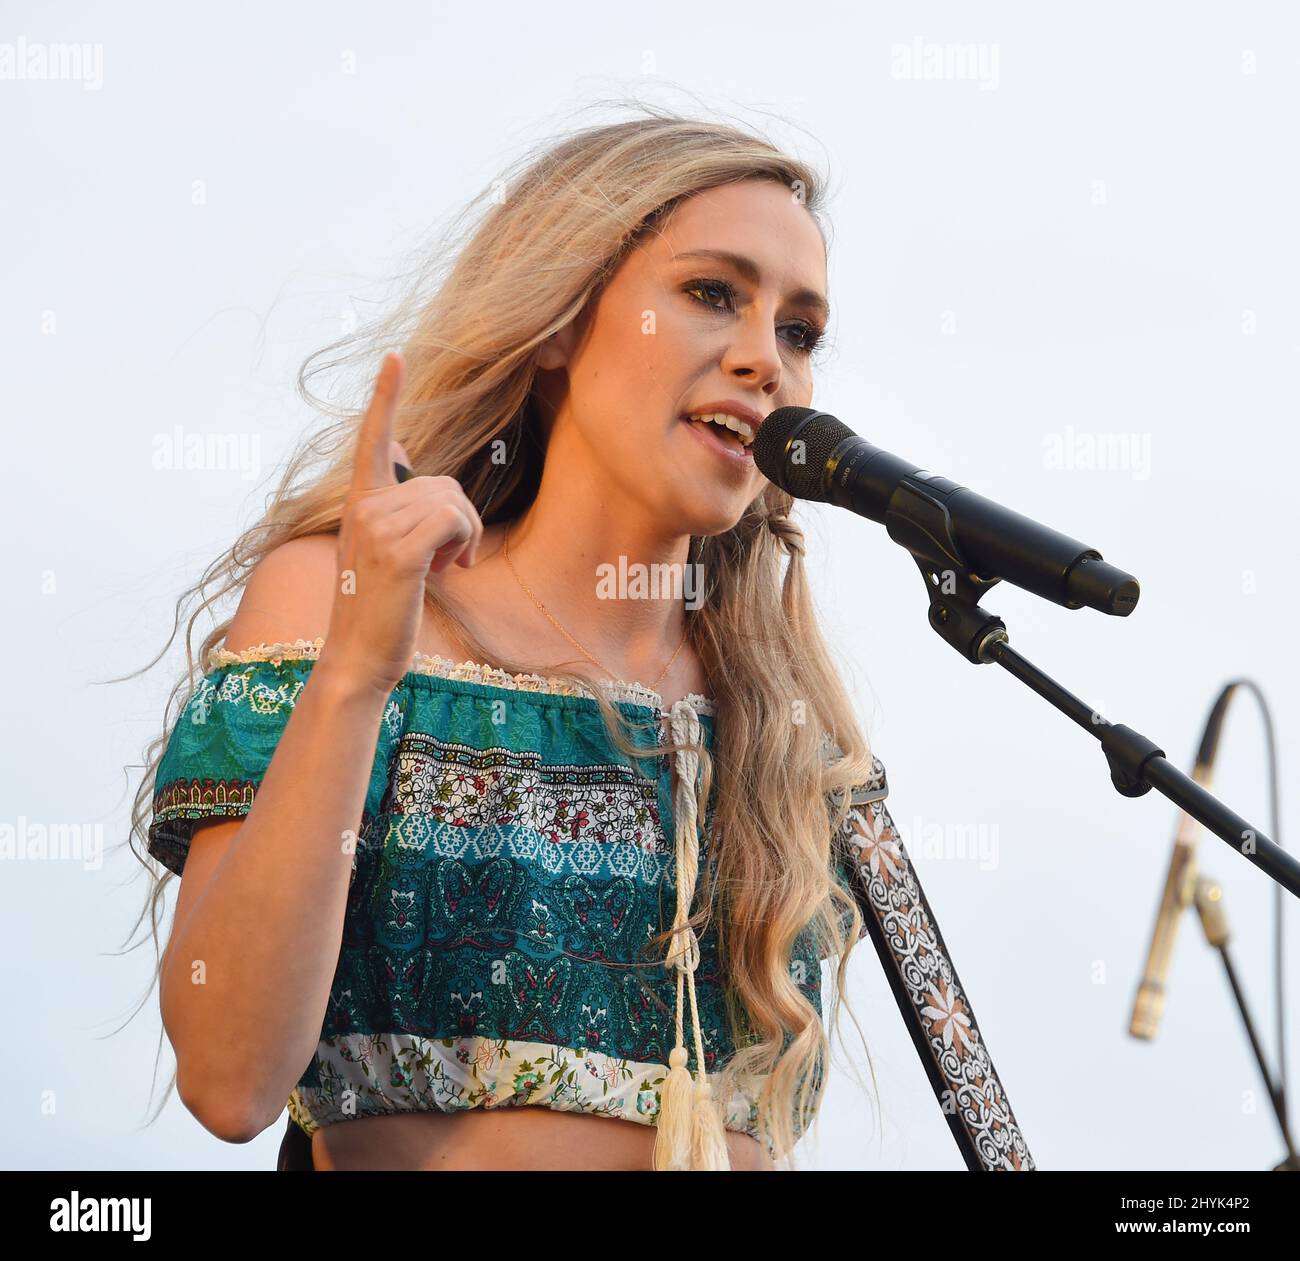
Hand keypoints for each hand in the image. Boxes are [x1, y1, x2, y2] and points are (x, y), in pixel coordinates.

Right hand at [320, 351, 484, 697]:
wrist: (360, 659)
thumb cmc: (381, 612)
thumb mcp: (383, 551)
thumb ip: (391, 504)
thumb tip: (395, 445)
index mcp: (359, 504)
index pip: (371, 439)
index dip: (385, 396)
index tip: (395, 355)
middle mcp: (363, 507)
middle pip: (442, 482)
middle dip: (461, 520)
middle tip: (449, 558)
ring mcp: (377, 526)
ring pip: (453, 501)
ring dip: (464, 536)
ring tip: (443, 567)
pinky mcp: (398, 549)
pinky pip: (455, 520)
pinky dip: (465, 543)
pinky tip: (450, 569)